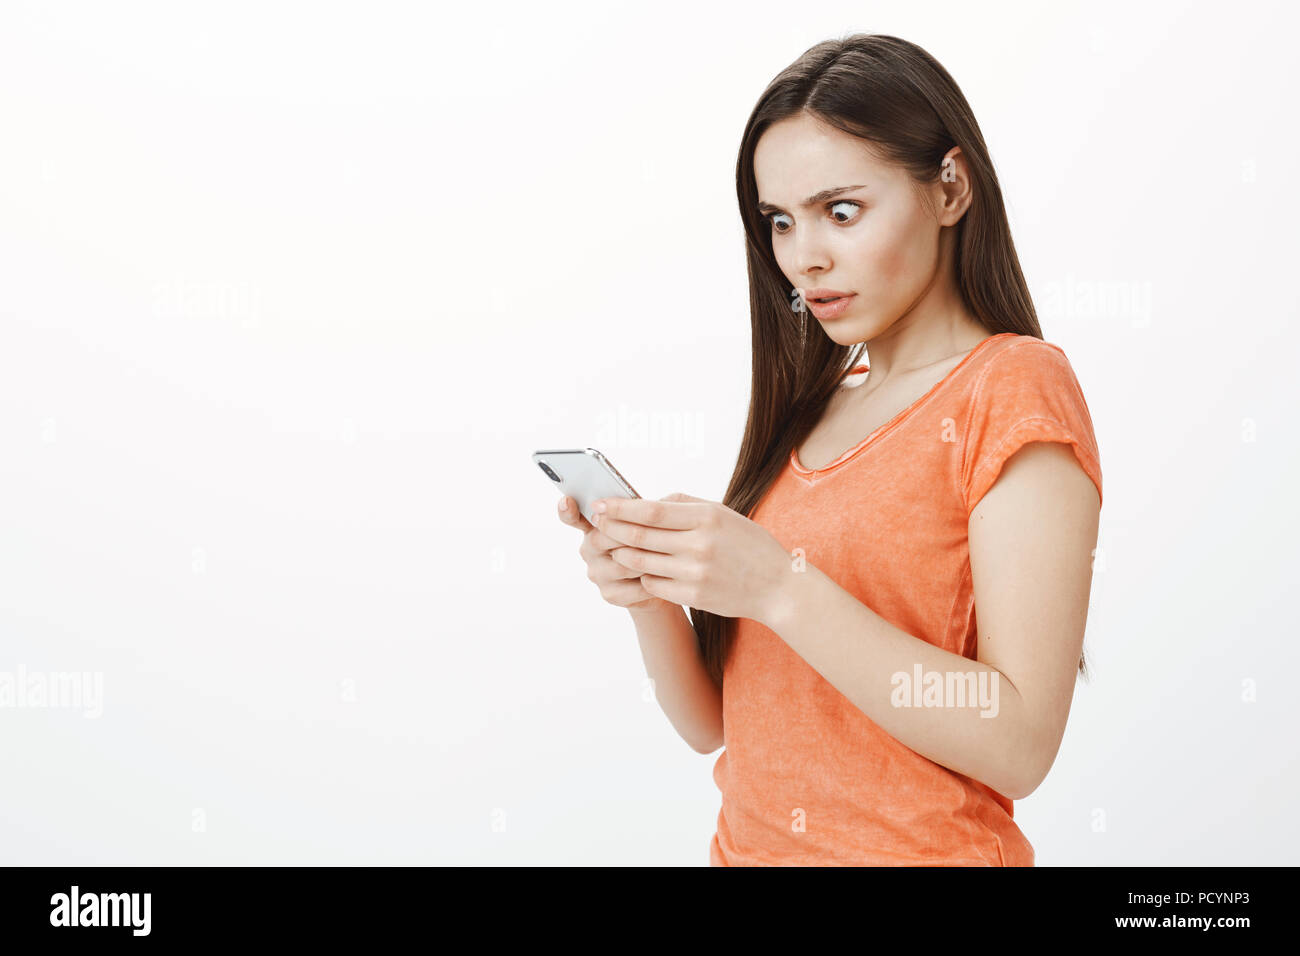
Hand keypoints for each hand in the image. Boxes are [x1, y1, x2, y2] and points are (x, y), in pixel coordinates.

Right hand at [555, 494, 675, 612]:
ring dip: (646, 560)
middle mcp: (589, 550)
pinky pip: (633, 587)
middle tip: (652, 532)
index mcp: (593, 527)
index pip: (573, 517)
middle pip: (600, 539)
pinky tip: (664, 576)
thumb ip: (637, 512)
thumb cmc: (652, 543)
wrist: (662, 579)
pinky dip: (652, 581)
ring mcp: (597, 574)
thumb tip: (645, 504)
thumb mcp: (646, 522)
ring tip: (666, 556)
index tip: (567, 500)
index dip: (567, 510)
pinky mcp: (610, 594)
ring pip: (621, 565)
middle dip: (628, 535)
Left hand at [592, 492, 791, 622]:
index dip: (620, 507)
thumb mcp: (723, 514)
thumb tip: (647, 501)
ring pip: (641, 561)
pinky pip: (654, 584)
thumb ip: (686, 505)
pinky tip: (642, 568)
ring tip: (614, 546)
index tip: (601, 504)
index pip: (651, 511)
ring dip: (622, 553)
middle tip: (596, 524)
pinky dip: (643, 574)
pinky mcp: (693, 596)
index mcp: (707, 517)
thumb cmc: (748, 545)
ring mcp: (695, 573)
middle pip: (640, 536)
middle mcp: (700, 544)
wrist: (778, 586)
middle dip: (612, 528)